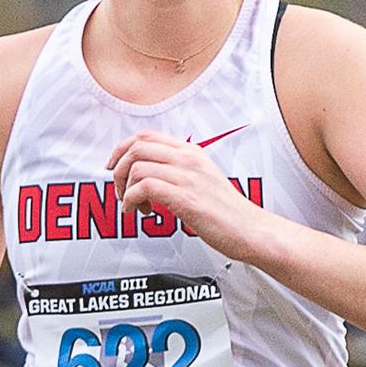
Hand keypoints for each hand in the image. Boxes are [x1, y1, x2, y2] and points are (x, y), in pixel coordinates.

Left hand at [107, 129, 270, 260]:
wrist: (251, 230)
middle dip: (119, 168)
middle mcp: (188, 159)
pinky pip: (145, 187)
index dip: (122, 148)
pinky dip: (132, 201)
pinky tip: (140, 213)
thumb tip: (149, 175)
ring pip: (137, 167)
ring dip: (125, 189)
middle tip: (121, 189)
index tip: (114, 166)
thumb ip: (179, 172)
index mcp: (192, 152)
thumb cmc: (228, 212)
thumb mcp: (202, 181)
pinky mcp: (186, 198)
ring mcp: (188, 177)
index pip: (147, 136)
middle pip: (137, 146)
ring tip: (134, 206)